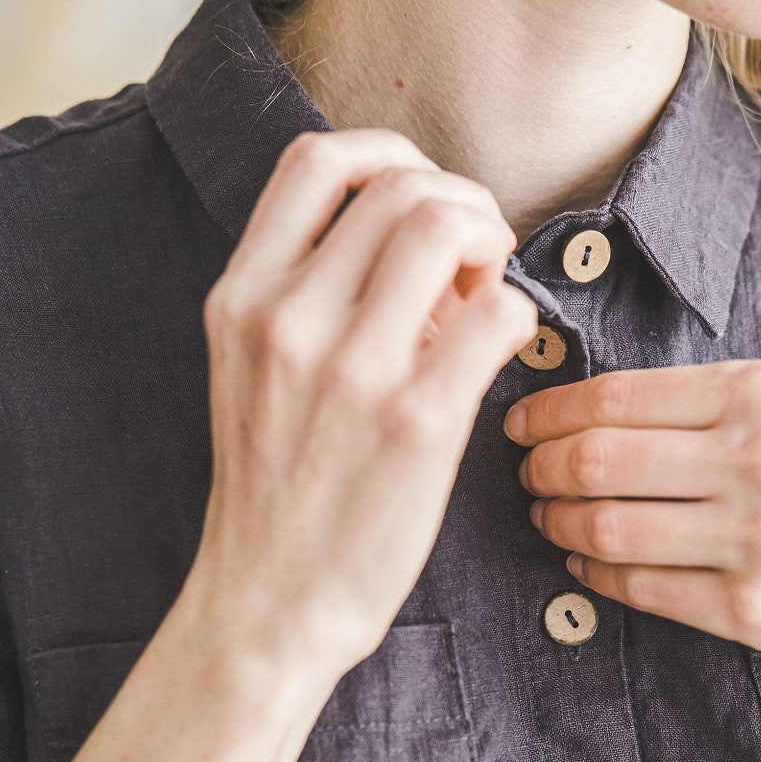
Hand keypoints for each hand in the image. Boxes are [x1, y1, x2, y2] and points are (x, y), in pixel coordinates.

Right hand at [190, 129, 537, 686]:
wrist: (268, 605)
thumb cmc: (277, 495)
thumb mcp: (253, 373)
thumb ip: (307, 296)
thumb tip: (418, 246)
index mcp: (241, 299)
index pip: (315, 161)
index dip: (390, 156)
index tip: (424, 197)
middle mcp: (287, 319)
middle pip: (400, 185)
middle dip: (461, 204)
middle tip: (478, 263)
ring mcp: (351, 369)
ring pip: (446, 226)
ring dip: (491, 243)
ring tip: (487, 297)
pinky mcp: (417, 422)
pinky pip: (499, 313)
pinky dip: (519, 314)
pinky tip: (503, 351)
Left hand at [505, 358, 760, 683]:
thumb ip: (705, 403)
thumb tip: (588, 406)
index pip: (615, 396)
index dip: (548, 412)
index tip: (523, 423)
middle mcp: (757, 461)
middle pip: (595, 461)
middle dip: (540, 469)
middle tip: (526, 474)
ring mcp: (754, 541)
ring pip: (604, 526)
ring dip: (556, 522)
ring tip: (548, 517)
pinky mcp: (749, 611)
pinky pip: (637, 588)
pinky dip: (594, 571)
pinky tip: (586, 560)